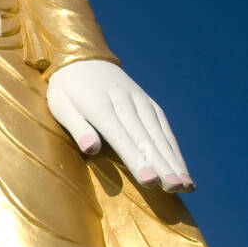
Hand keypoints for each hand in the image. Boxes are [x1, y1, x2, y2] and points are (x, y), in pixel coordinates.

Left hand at [46, 59, 194, 192]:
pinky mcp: (150, 105)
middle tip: (176, 188)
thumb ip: (76, 127)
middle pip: (146, 140)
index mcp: (101, 107)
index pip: (121, 138)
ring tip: (186, 186)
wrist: (85, 58)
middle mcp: (127, 105)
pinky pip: (165, 130)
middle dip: (163, 166)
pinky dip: (175, 151)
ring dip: (175, 162)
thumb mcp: (61, 105)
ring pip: (161, 136)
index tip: (150, 181)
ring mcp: (142, 104)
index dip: (136, 160)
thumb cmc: (67, 89)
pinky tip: (184, 171)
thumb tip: (90, 149)